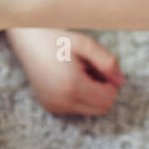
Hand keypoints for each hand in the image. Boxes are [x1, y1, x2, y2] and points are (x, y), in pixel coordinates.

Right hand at [11, 29, 125, 116]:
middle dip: (103, 90)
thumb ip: (108, 62)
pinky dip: (80, 96)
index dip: (111, 83)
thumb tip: (121, 82)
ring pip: (90, 110)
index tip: (100, 66)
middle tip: (91, 69)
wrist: (27, 39)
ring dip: (92, 93)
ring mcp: (53, 106)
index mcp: (71, 86)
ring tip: (78, 72)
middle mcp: (61, 101)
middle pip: (101, 109)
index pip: (108, 100)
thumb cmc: (58, 38)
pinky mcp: (49, 106)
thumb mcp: (87, 44)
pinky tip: (69, 78)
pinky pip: (76, 108)